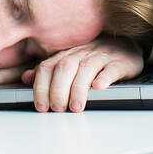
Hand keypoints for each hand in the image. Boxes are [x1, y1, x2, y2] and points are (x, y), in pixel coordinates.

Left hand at [22, 37, 144, 111]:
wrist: (126, 44)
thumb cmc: (95, 57)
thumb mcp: (70, 61)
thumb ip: (49, 70)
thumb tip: (26, 78)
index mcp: (67, 55)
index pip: (48, 67)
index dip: (41, 86)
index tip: (41, 106)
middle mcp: (82, 53)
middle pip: (65, 67)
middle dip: (58, 90)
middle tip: (59, 109)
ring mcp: (102, 56)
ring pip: (86, 68)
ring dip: (79, 89)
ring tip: (76, 107)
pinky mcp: (120, 62)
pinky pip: (111, 68)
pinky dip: (104, 78)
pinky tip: (99, 87)